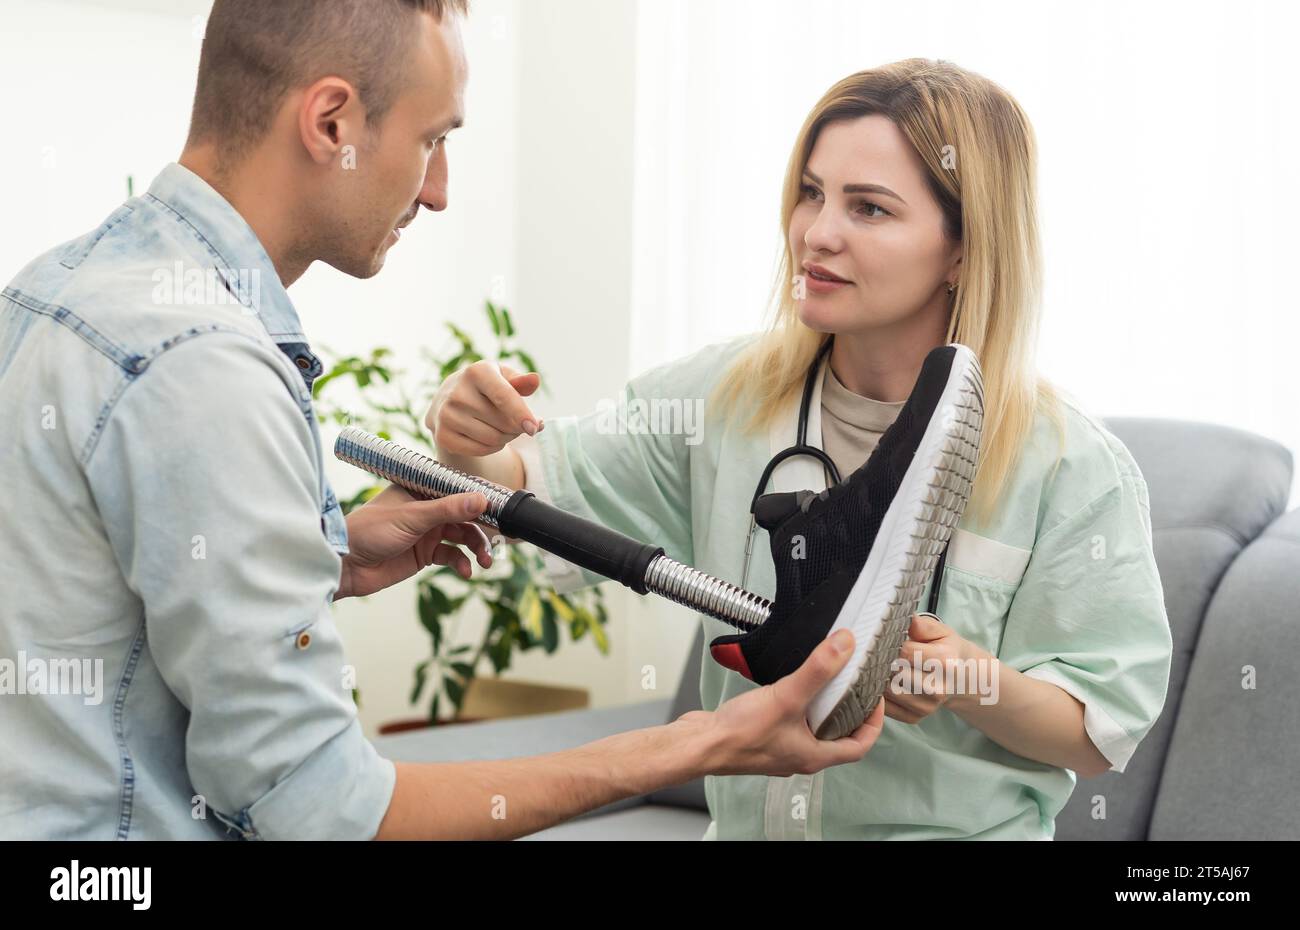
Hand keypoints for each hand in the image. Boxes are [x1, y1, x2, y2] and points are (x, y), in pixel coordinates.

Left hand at [335, 485, 494, 599]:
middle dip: (483, 528)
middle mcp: (428, 508)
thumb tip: (481, 499)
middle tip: (498, 541)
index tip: (502, 507)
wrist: (346, 565)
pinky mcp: (425, 553)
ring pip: (463, 536)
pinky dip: (461, 563)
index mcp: (422, 489)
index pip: (459, 488)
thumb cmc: (369, 531)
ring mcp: (427, 531)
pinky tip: (465, 572)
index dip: (482, 497)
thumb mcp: (412, 517)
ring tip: (484, 562)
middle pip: (466, 514)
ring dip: (476, 549)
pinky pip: (452, 556)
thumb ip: (448, 509)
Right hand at [426, 360, 544, 456]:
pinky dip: (491, 448)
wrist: (448, 399)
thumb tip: (535, 380)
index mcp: (477, 372)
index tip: (534, 428)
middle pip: (504, 423)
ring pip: (493, 439)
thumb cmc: (485, 387)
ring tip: (500, 427)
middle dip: (517, 427)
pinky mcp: (442, 436)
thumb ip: (521, 382)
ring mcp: (447, 415)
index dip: (521, 414)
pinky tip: (487, 437)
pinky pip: (481, 451)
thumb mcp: (503, 377)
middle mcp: (458, 392)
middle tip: (515, 423)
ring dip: (506, 438)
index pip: (504, 396)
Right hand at [684, 629, 885, 776]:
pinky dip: (797, 704)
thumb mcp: (787, 697)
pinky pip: (790, 721)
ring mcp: (780, 748)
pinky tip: (790, 685)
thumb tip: (844, 646)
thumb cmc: (739, 735)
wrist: (700, 744)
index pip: (859, 746)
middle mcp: (800, 755)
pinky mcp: (763, 737)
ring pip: (813, 728)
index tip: (876, 699)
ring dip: (823, 706)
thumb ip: (818, 671)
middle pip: (838, 736)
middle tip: (854, 683)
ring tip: (826, 679)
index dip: (873, 723)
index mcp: (814, 756)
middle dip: (849, 710)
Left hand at [883, 612, 979, 723]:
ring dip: (877, 677)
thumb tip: (900, 620)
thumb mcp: (941, 632)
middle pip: (894, 673)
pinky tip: (881, 681)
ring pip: (887, 691)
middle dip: (882, 661)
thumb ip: (921, 625)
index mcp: (945, 663)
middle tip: (876, 652)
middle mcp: (937, 689)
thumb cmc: (948, 651)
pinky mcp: (915, 718)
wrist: (963, 680)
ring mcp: (926, 707)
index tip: (884, 638)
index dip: (891, 643)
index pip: (905, 652)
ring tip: (878, 665)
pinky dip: (878, 694)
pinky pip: (885, 707)